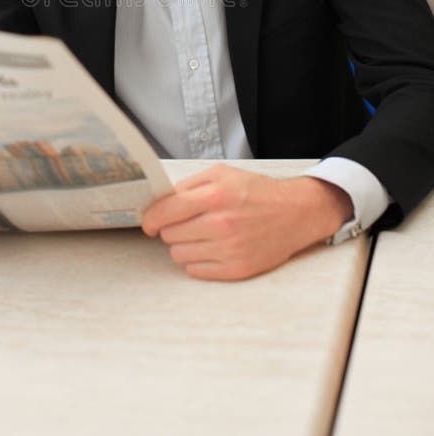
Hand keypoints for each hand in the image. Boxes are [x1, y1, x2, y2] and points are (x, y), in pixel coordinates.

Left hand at [142, 163, 353, 280]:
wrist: (295, 214)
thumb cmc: (257, 192)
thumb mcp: (223, 174)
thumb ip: (190, 185)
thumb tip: (162, 201)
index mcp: (215, 196)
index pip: (166, 212)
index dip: (151, 219)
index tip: (149, 223)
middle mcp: (220, 223)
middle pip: (170, 235)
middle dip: (172, 229)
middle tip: (186, 224)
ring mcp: (229, 249)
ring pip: (179, 255)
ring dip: (184, 246)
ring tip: (201, 235)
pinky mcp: (236, 269)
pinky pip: (196, 271)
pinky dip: (197, 261)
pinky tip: (211, 249)